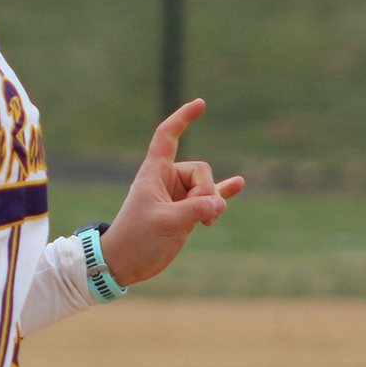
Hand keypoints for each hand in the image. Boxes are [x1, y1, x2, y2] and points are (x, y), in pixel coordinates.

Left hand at [98, 99, 245, 286]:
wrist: (126, 263)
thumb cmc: (136, 239)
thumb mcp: (166, 223)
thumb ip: (195, 210)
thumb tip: (220, 203)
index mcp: (154, 173)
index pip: (167, 137)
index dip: (182, 118)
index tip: (200, 104)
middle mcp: (167, 180)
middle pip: (201, 170)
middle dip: (207, 191)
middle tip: (198, 215)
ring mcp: (178, 196)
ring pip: (208, 187)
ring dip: (213, 203)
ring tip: (207, 222)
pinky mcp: (187, 212)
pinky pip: (210, 197)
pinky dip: (223, 192)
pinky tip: (239, 184)